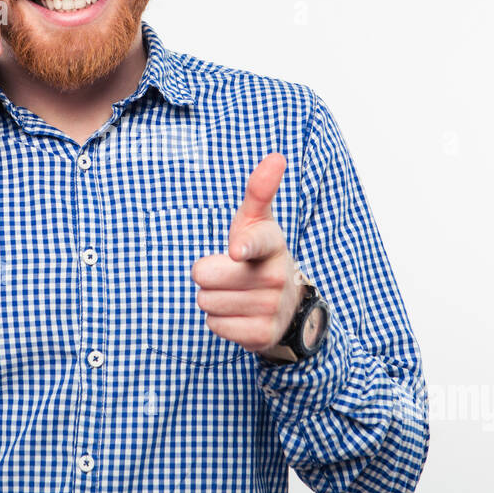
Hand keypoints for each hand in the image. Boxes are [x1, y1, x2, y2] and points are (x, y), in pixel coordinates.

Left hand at [191, 153, 304, 363]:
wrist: (288, 305)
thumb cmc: (259, 255)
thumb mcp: (258, 222)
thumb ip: (260, 191)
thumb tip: (277, 157)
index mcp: (273, 243)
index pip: (257, 242)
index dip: (245, 245)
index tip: (237, 250)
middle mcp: (276, 275)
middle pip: (205, 276)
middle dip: (208, 275)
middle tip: (229, 273)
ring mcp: (271, 307)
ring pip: (207, 302)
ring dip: (213, 298)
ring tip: (236, 293)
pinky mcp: (262, 335)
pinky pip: (215, 326)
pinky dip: (220, 321)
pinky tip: (238, 313)